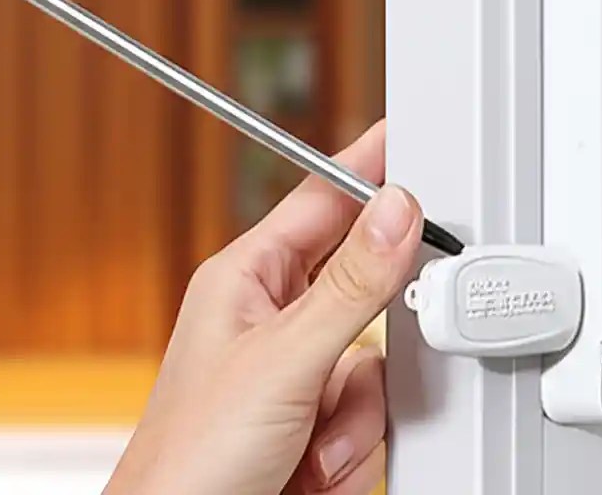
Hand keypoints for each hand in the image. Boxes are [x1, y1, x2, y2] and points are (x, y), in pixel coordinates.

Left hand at [107, 122, 421, 493]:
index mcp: (246, 279)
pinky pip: (369, 414)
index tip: (412, 139)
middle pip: (363, 290)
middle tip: (367, 351)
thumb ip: (349, 287)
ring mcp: (295, 375)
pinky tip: (310, 469)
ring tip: (309, 440)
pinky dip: (351, 449)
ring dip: (351, 416)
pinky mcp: (313, 424)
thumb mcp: (282, 361)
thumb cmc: (190, 455)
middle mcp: (272, 321)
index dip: (367, 169)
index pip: (321, 200)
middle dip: (369, 342)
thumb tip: (396, 212)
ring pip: (374, 364)